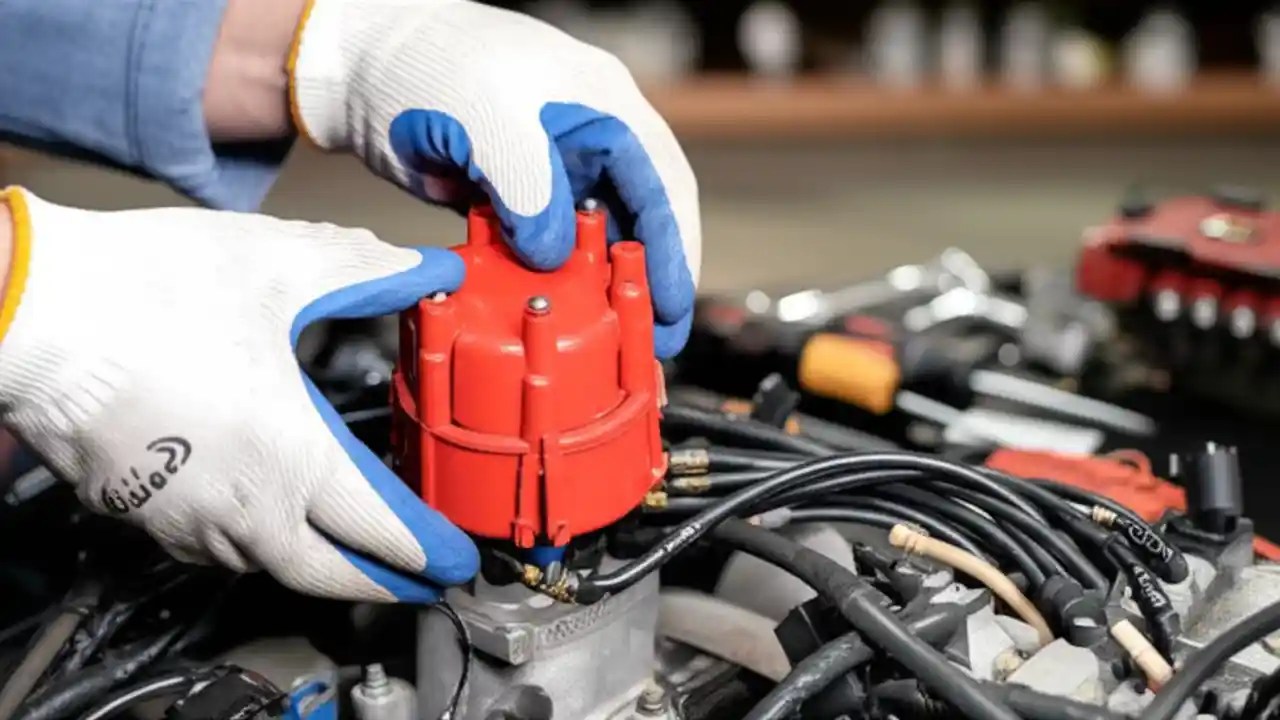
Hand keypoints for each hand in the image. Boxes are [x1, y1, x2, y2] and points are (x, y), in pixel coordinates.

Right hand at [0, 187, 478, 602]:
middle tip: (415, 580)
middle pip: (326, 576)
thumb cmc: (145, 291)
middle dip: (381, 583)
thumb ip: (367, 271)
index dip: (427, 552)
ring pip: (264, 564)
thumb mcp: (281, 266)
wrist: (26, 308)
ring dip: (314, 561)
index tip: (454, 561)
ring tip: (345, 543)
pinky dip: (251, 541)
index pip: (380, 532)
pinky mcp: (134, 508)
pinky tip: (259, 511)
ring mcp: (179, 517)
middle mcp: (237, 507)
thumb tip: (426, 266)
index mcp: (288, 460)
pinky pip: (208, 545)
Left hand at [288, 0, 700, 357]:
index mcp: (602, 106)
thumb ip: (529, 189)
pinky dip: (550, 281)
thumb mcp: (487, 118)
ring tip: (612, 338)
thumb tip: (552, 257)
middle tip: (654, 336)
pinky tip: (555, 314)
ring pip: (591, 238)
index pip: (661, 183)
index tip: (675, 302)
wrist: (357, 66)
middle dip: (647, 279)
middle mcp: (584, 140)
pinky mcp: (510, 198)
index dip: (675, 247)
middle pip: (636, 217)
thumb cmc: (426, 61)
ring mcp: (547, 170)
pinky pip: (543, 247)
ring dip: (600, 287)